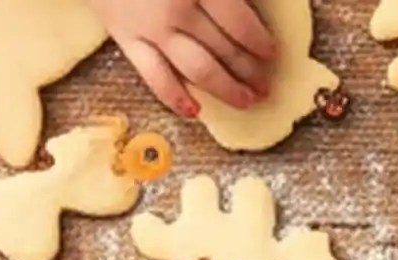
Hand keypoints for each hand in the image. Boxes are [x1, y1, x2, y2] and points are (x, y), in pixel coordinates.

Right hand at [87, 0, 277, 114]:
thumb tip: (253, 3)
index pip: (240, 23)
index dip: (260, 43)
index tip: (272, 54)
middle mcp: (176, 10)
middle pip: (224, 50)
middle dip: (249, 71)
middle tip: (266, 86)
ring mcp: (150, 29)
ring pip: (197, 69)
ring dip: (225, 89)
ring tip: (246, 100)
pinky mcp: (125, 39)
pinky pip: (153, 76)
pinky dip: (174, 97)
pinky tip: (194, 111)